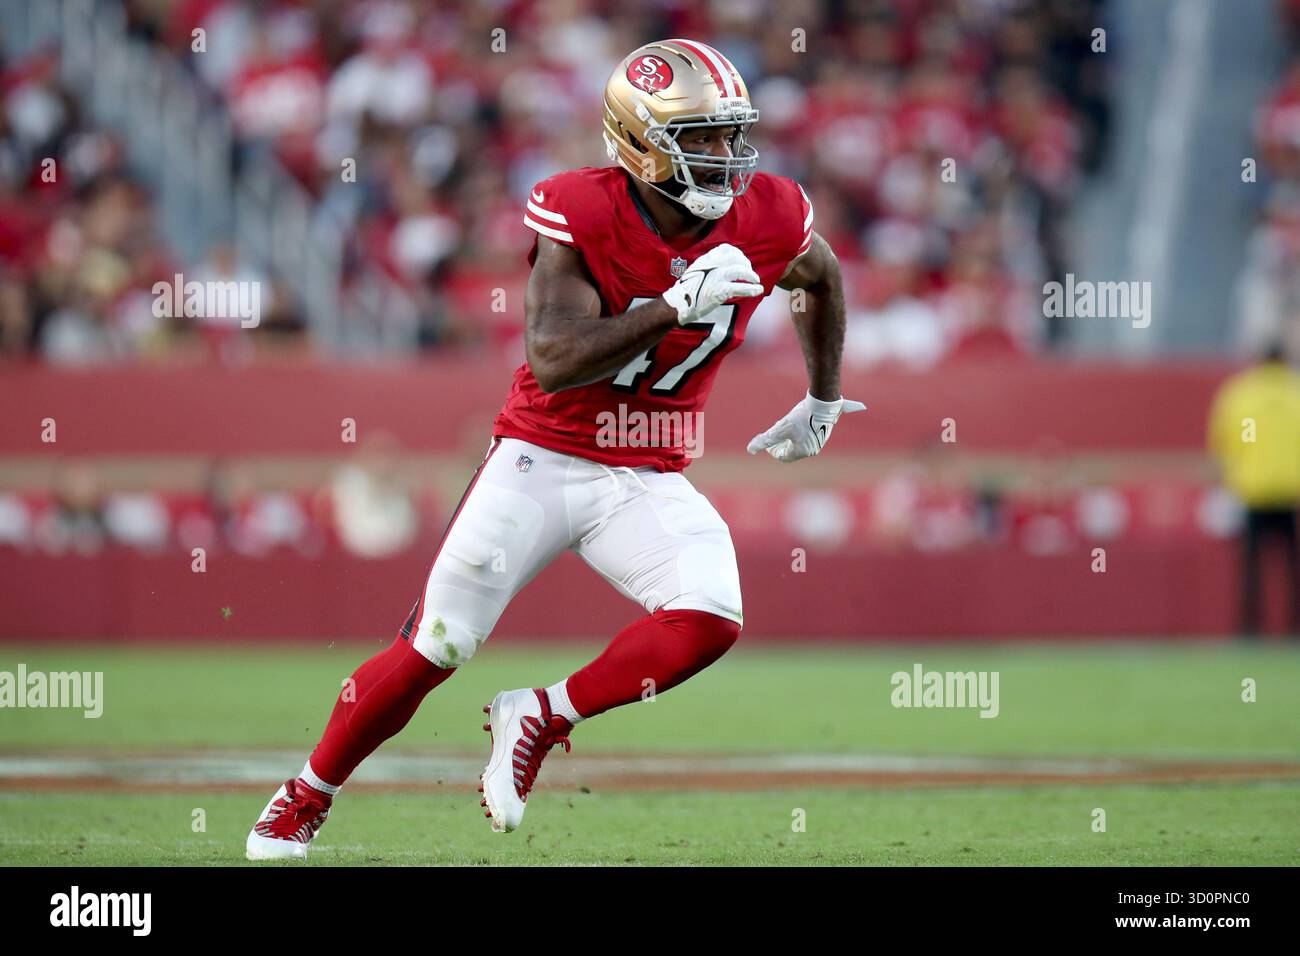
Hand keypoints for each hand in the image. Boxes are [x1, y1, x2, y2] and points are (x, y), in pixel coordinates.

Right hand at [661, 243, 762, 325]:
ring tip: (756, 281)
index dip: (737, 254)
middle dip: (746, 265)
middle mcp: (713, 265)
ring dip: (751, 276)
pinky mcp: (720, 291)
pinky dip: (752, 289)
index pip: (726, 249)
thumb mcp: (696, 270)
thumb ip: (708, 266)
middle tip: (750, 274)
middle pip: (737, 258)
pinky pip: (740, 288)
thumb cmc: (686, 290)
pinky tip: (757, 291)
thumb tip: (720, 267)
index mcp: (707, 259)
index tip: (741, 261)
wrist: (678, 303)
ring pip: (741, 271)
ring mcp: (717, 277)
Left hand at [747, 391, 866, 461]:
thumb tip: (750, 449)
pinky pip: (807, 436)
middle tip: (773, 436)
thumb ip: (766, 439)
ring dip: (789, 438)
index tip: (767, 443)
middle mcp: (813, 449)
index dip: (773, 451)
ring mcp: (820, 441)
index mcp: (802, 451)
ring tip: (783, 428)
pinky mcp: (824, 431)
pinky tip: (795, 422)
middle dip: (780, 444)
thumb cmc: (802, 417)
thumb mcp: (780, 428)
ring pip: (799, 443)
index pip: (783, 457)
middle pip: (791, 450)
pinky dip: (798, 433)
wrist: (823, 402)